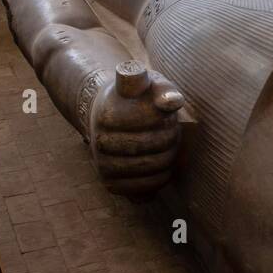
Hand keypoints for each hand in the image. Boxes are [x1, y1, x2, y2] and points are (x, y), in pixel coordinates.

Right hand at [86, 59, 184, 195]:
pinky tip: (161, 165)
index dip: (167, 118)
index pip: (150, 120)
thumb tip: (173, 101)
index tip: (167, 111)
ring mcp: (102, 163)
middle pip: (153, 145)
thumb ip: (163, 88)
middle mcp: (100, 140)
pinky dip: (159, 178)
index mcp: (108, 113)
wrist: (106, 115)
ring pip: (151, 167)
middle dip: (171, 136)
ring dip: (168, 157)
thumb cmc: (137, 98)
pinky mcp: (109, 182)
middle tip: (172, 129)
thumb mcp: (149, 84)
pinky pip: (144, 188)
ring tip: (167, 146)